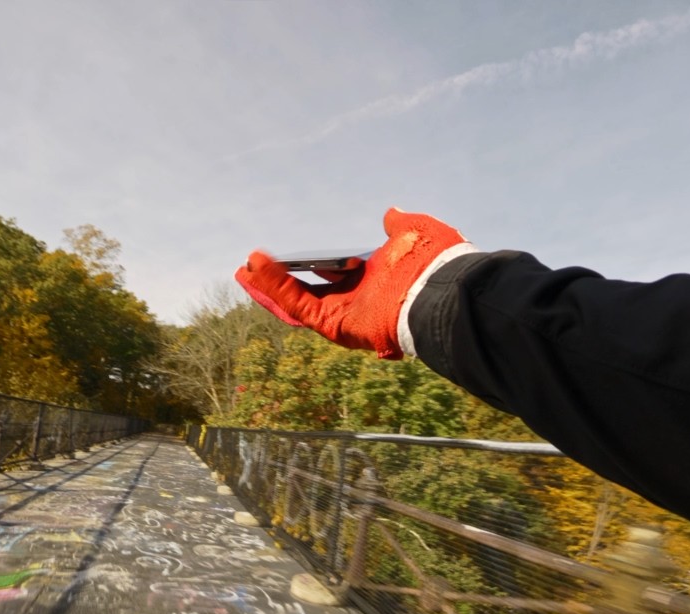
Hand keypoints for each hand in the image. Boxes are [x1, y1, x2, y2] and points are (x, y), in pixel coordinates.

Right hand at [235, 208, 473, 358]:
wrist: (443, 288)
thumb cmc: (435, 262)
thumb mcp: (415, 231)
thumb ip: (399, 224)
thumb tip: (392, 213)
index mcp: (376, 281)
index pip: (335, 274)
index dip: (312, 265)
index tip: (294, 255)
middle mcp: (358, 301)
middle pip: (309, 292)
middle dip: (281, 281)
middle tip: (256, 267)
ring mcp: (344, 315)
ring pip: (298, 301)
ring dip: (270, 286)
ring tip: (245, 269)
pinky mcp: (334, 325)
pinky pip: (299, 306)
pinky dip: (276, 289)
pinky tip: (256, 269)